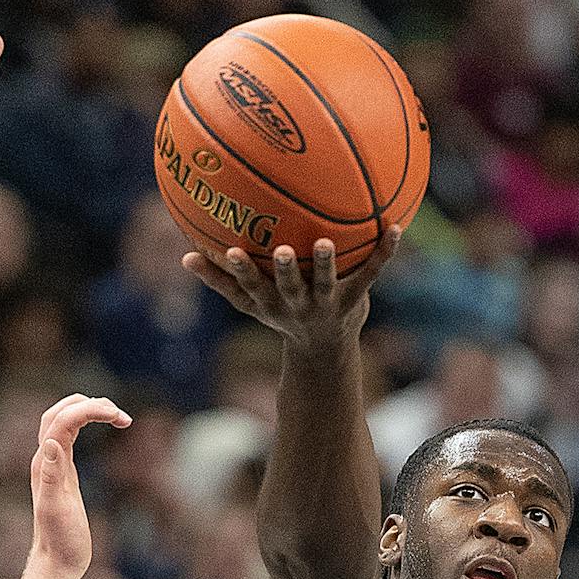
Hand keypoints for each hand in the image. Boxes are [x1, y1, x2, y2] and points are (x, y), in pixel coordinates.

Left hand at [26, 393, 126, 578]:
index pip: (63, 422)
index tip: (120, 418)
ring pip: (65, 421)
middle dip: (88, 404)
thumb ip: (51, 476)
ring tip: (118, 416)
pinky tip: (106, 427)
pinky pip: (71, 436)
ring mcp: (54, 465)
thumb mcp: (55, 510)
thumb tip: (51, 442)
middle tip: (120, 414)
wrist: (57, 562)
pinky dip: (87, 424)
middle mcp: (46, 460)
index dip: (89, 411)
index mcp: (44, 465)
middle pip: (59, 413)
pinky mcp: (64, 473)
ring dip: (88, 410)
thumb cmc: (61, 542)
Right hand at [181, 230, 402, 355]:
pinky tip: (396, 228)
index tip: (230, 251)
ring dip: (325, 264)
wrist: (323, 351)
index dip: (241, 272)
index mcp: (271, 304)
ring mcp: (327, 304)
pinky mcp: (354, 299)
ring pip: (326, 283)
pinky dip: (383, 252)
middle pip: (289, 289)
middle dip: (284, 272)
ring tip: (324, 242)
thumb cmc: (280, 314)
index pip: (252, 289)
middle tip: (280, 250)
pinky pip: (370, 273)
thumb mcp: (250, 303)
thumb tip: (183, 256)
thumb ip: (219, 280)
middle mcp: (298, 306)